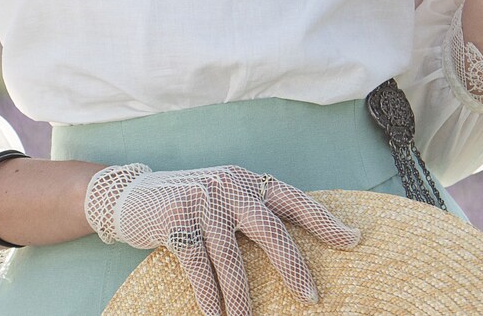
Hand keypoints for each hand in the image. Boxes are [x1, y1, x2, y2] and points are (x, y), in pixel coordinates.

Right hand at [83, 163, 362, 315]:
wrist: (129, 195)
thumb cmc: (186, 204)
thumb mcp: (222, 197)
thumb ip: (252, 210)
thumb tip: (298, 244)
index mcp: (245, 180)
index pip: (292, 199)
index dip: (323, 221)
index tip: (352, 241)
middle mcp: (227, 185)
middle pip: (271, 228)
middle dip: (294, 265)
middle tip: (312, 297)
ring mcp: (200, 201)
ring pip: (231, 259)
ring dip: (242, 298)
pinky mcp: (176, 220)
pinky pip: (200, 267)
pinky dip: (210, 297)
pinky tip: (216, 315)